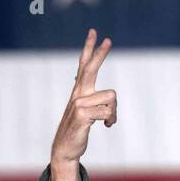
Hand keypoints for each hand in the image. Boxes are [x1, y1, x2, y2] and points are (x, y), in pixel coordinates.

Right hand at [49, 29, 116, 180]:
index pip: (84, 64)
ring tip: (107, 121)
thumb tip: (78, 76)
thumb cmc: (76, 129)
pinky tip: (104, 126)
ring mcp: (79, 103)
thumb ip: (84, 94)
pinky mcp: (83, 115)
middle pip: (91, 68)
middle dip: (100, 54)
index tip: (94, 32)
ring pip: (111, 98)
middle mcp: (78, 93)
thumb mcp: (82, 110)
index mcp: (79, 90)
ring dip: (114, 112)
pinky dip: (110, 120)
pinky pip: (108, 112)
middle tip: (108, 40)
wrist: (65, 148)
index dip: (89, 48)